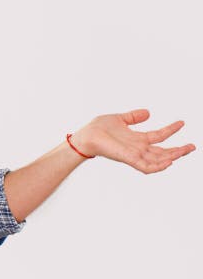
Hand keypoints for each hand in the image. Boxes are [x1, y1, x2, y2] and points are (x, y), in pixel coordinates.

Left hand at [71, 109, 195, 173]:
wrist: (85, 136)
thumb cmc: (97, 129)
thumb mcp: (119, 118)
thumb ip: (134, 117)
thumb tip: (148, 112)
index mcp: (136, 139)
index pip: (158, 135)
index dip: (171, 130)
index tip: (182, 122)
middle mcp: (137, 148)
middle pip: (162, 151)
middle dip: (178, 150)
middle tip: (192, 146)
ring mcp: (133, 154)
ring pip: (158, 159)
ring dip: (172, 156)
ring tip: (185, 150)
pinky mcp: (128, 158)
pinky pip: (146, 166)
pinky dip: (158, 166)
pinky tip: (169, 162)